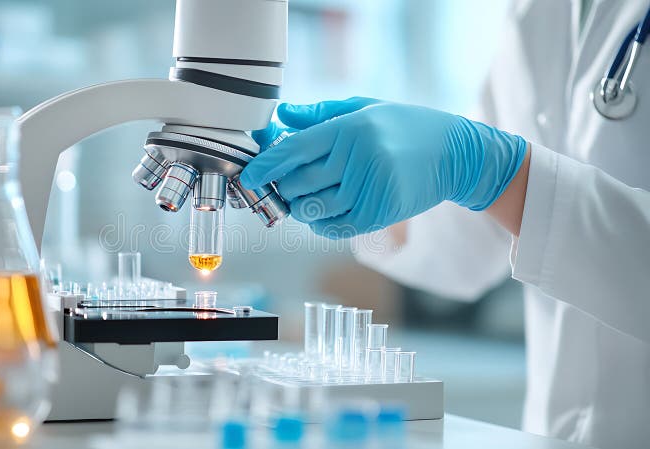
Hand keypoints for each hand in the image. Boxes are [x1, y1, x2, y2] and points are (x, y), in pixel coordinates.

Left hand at [240, 97, 526, 238]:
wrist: (454, 153)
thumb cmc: (404, 125)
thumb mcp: (364, 107)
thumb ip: (320, 114)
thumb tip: (282, 117)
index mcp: (351, 129)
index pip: (296, 149)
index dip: (267, 165)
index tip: (249, 175)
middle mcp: (360, 159)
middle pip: (300, 183)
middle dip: (284, 187)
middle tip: (284, 183)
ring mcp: (371, 189)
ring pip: (315, 209)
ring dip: (301, 206)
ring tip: (306, 195)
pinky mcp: (380, 213)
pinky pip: (335, 227)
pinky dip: (321, 223)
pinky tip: (323, 211)